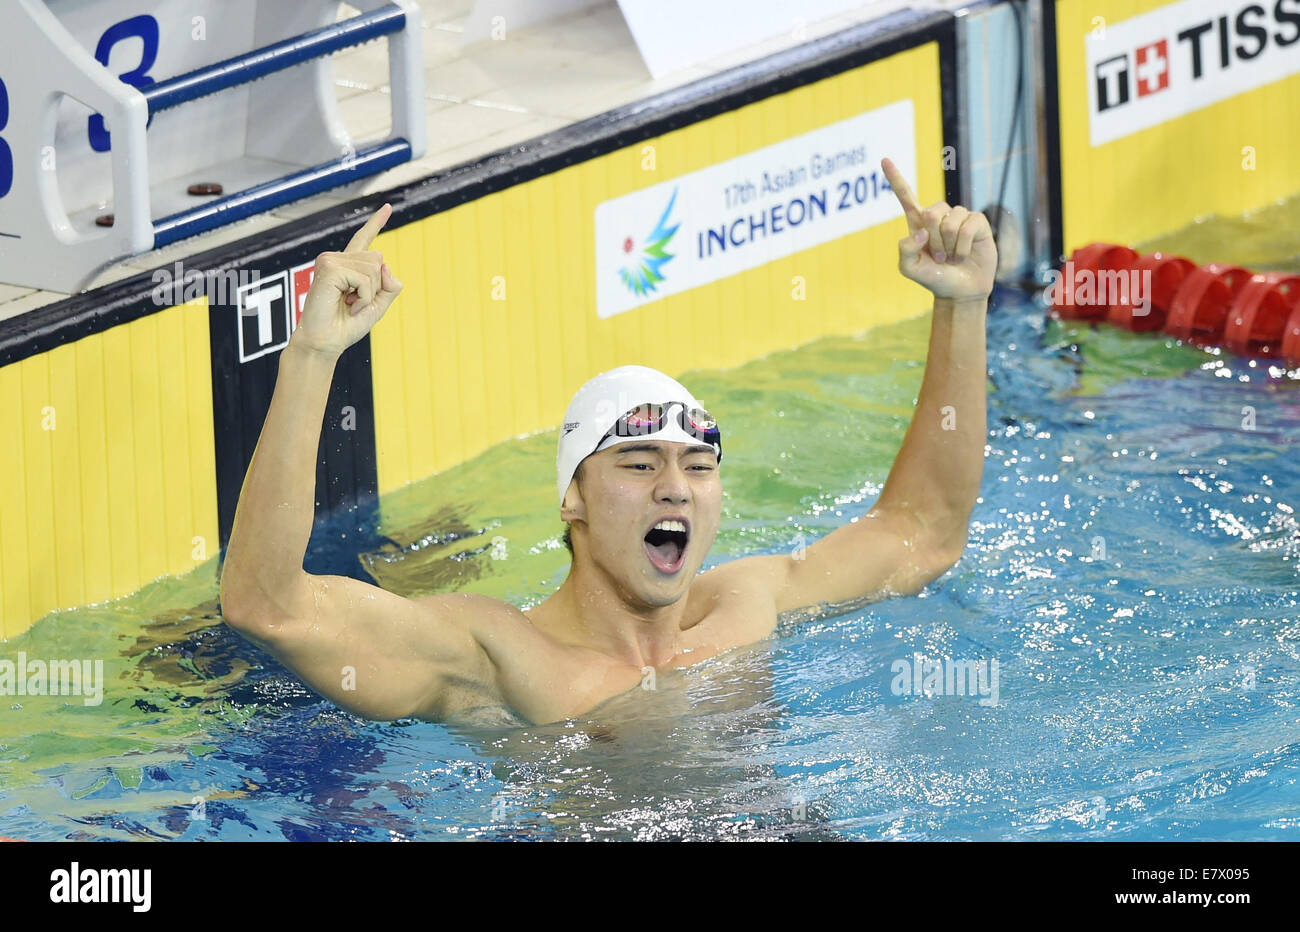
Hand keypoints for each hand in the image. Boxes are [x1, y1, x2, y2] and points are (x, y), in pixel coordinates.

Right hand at [289, 203, 403, 359]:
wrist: (325, 343)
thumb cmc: (345, 327)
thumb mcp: (377, 305)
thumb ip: (389, 285)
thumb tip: (384, 263)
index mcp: (348, 266)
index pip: (364, 239)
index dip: (376, 223)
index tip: (387, 207)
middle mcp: (337, 259)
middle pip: (379, 259)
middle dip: (375, 286)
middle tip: (353, 303)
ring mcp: (330, 261)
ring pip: (374, 268)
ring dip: (368, 294)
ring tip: (348, 305)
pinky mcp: (328, 268)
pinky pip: (364, 278)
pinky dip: (363, 296)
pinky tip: (346, 304)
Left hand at [881, 157, 995, 300]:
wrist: (960, 291)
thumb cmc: (934, 278)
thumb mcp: (910, 269)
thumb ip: (905, 251)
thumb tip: (921, 231)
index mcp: (918, 222)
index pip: (906, 195)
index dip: (895, 178)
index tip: (884, 160)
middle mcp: (939, 215)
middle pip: (931, 213)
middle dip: (934, 241)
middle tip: (938, 257)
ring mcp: (960, 217)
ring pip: (950, 223)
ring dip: (949, 247)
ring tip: (951, 258)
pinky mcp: (978, 222)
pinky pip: (968, 227)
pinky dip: (963, 248)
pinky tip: (963, 256)